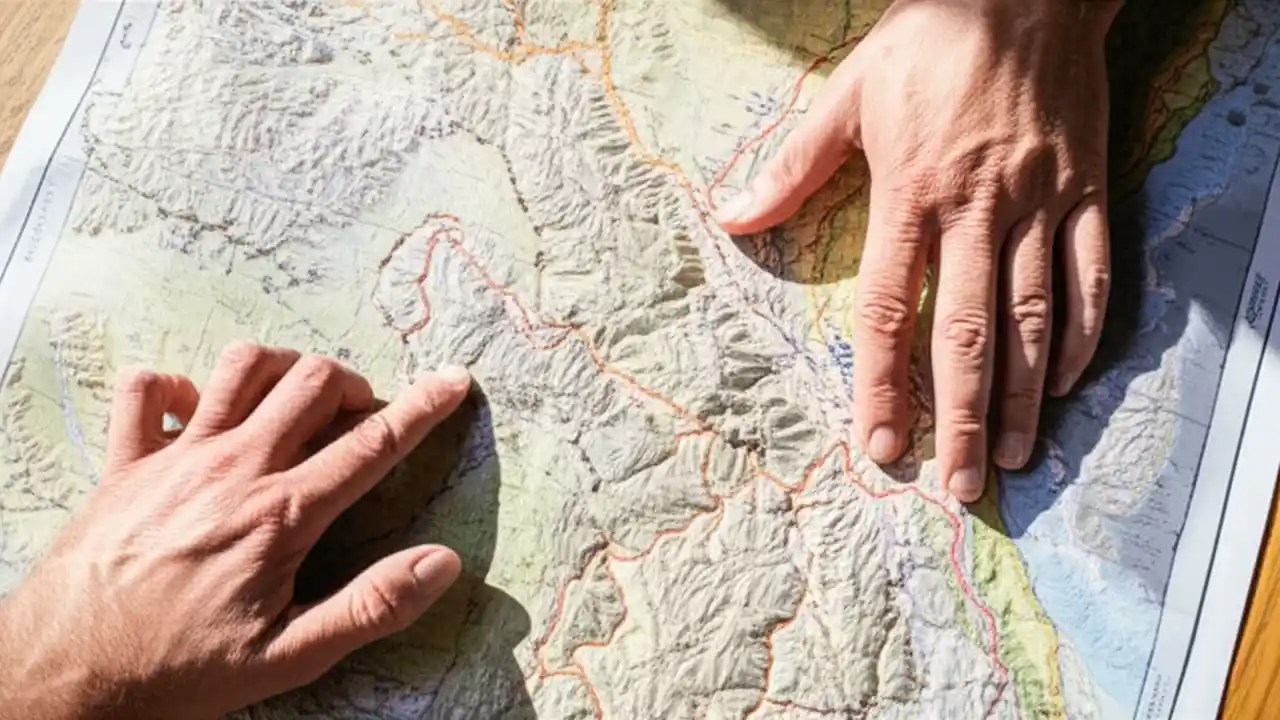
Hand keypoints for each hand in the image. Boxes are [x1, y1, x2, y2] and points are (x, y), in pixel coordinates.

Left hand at [0, 342, 471, 719]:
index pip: (370, 445)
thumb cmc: (176, 673)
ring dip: (281, 368)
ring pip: (241, 366)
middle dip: (353, 384)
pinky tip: (195, 413)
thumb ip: (370, 607)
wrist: (61, 674)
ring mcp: (174, 458)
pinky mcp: (124, 462)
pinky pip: (146, 388)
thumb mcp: (287, 659)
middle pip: (311, 383)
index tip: (453, 380)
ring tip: (295, 400)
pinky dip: (175, 385)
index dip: (422, 407)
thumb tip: (442, 563)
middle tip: (361, 417)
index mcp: (281, 516)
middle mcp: (233, 469)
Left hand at [716, 0, 1119, 500]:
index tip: (882, 445)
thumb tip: (732, 217)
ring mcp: (1040, 202)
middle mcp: (978, 210)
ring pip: (1032, 315)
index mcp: (912, 193)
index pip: (893, 308)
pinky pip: (1090, 272)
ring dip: (1023, 393)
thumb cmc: (931, 39)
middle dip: (963, 416)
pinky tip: (1064, 379)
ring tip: (1017, 454)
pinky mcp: (1086, 188)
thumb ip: (793, 164)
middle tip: (964, 487)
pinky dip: (1079, 329)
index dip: (884, 383)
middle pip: (967, 331)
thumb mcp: (849, 93)